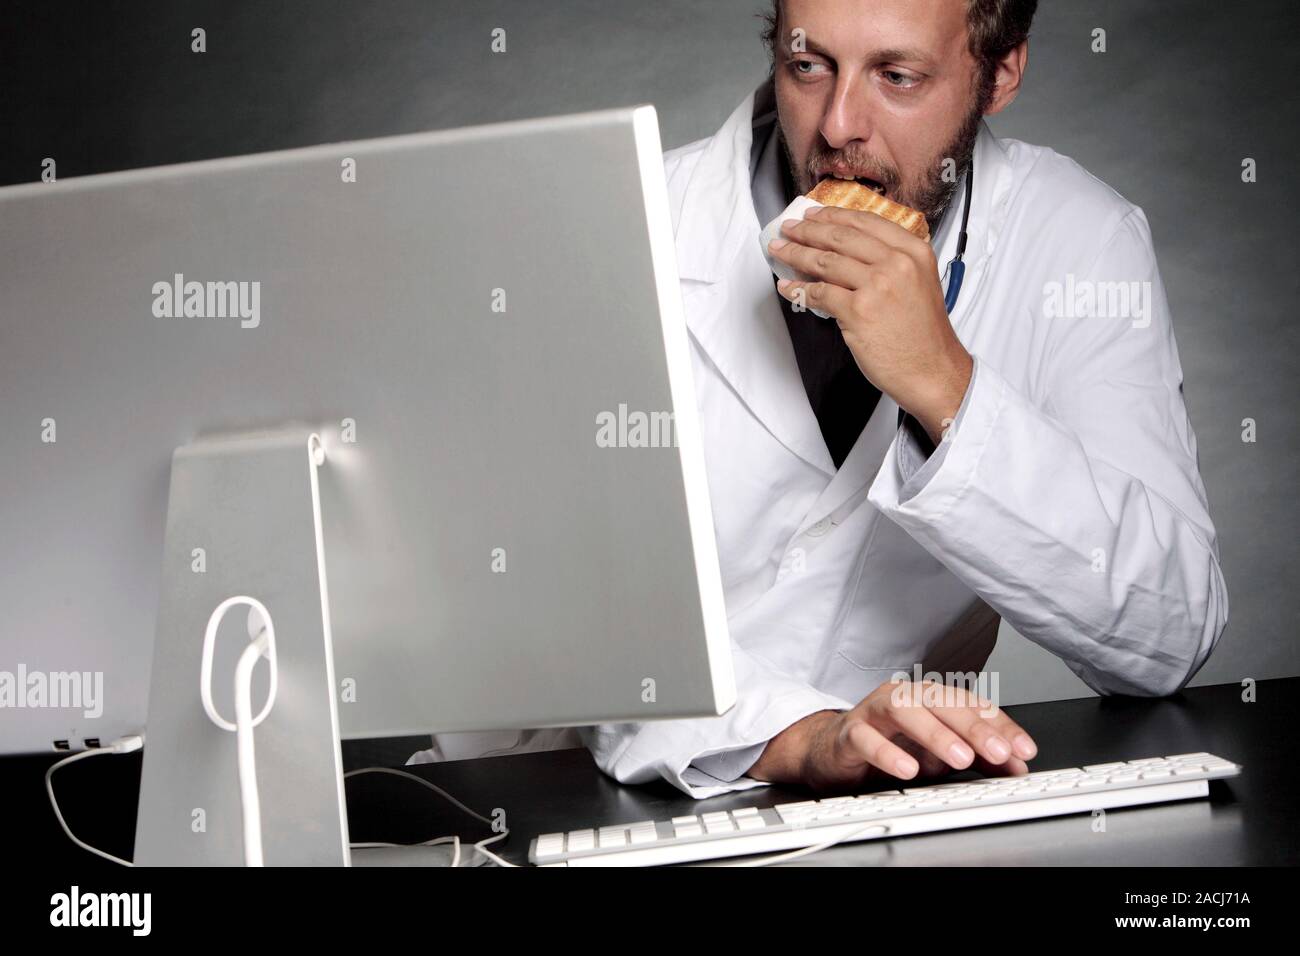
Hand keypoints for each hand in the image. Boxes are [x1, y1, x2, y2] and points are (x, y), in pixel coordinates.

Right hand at [748, 679, 1036, 792]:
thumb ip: (977, 756)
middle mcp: (904, 698)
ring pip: (904, 709)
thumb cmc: (890, 745)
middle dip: (973, 727)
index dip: (1000, 726)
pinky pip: (865, 738)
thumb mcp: (939, 753)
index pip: (971, 705)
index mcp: (929, 700)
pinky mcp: (849, 733)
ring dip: (934, 733)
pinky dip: (887, 752)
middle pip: (941, 701)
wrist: (833, 750)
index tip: (1023, 750)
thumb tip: (1017, 765)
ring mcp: (874, 712)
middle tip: (998, 753)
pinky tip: (907, 770)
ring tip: (959, 758)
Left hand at [767, 206, 972, 443]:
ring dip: (796, 254)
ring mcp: (877, 286)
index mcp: (913, 252)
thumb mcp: (919, 283)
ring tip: (780, 251)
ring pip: (825, 261)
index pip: (866, 222)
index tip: (814, 214)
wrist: (932, 370)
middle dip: (808, 230)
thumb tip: (846, 253)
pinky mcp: (858, 311)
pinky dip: (798, 289)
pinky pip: (819, 293)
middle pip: (841, 237)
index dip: (834, 215)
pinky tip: (787, 287)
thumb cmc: (923, 335)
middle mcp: (896, 263)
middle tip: (789, 229)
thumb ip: (891, 263)